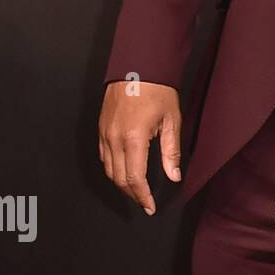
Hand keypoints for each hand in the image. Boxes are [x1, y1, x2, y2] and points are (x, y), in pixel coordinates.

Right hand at [97, 79, 181, 214]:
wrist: (136, 67)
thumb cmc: (158, 91)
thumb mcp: (172, 121)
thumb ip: (171, 151)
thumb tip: (174, 176)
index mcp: (133, 138)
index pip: (134, 178)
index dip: (142, 196)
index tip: (150, 207)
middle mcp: (114, 139)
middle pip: (118, 178)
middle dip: (132, 194)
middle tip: (145, 203)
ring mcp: (104, 134)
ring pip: (108, 169)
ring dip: (121, 184)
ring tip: (137, 192)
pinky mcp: (100, 129)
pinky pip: (104, 157)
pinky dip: (113, 169)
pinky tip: (124, 172)